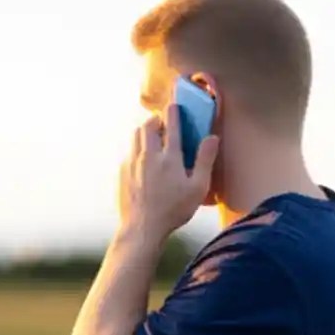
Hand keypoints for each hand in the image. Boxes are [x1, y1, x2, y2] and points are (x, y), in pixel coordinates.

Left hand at [118, 103, 219, 240]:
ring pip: (135, 136)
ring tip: (152, 137)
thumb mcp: (197, 188)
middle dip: (155, 120)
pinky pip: (128, 153)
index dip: (173, 112)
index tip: (174, 105)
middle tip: (162, 123)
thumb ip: (205, 160)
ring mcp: (132, 164)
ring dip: (144, 132)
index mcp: (169, 158)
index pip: (172, 126)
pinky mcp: (122, 174)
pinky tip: (142, 160)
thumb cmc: (173, 211)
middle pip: (148, 126)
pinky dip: (136, 149)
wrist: (142, 228)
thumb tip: (212, 138)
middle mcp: (148, 156)